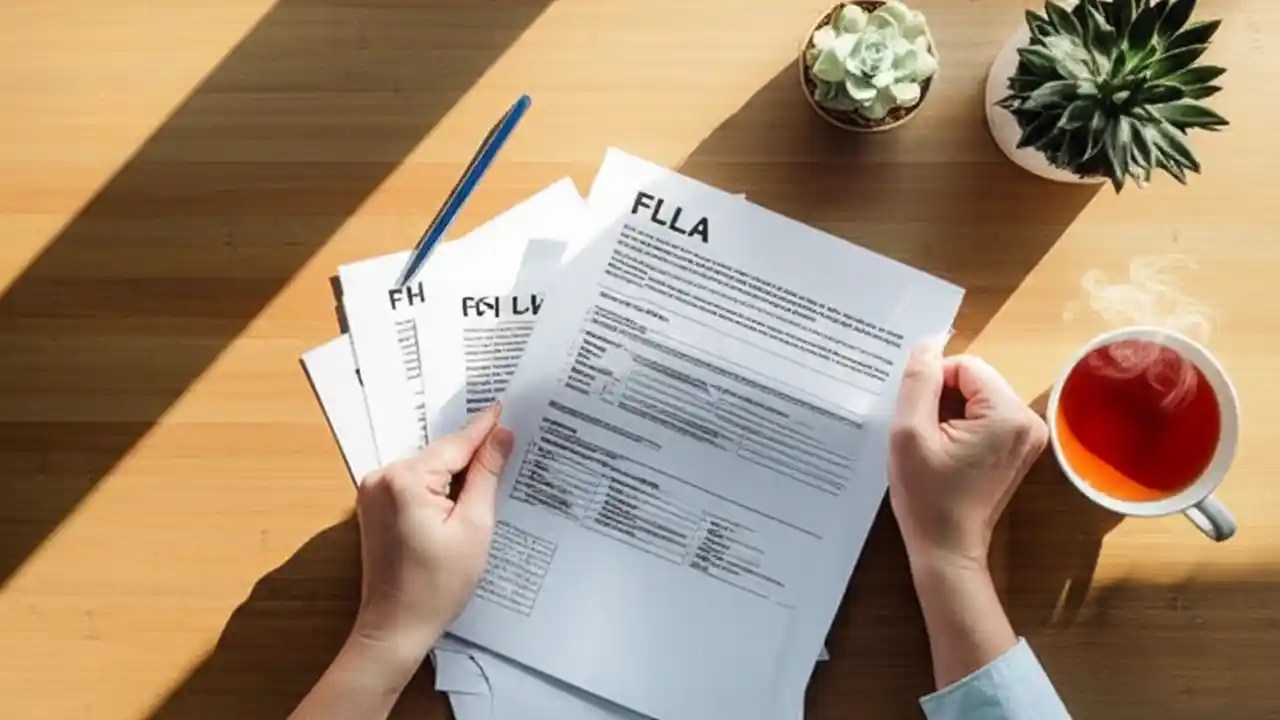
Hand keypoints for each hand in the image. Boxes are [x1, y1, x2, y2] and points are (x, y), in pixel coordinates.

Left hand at [353, 404, 514, 659]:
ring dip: (456, 471)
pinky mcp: (372, 507)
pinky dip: (437, 486)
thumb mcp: (474, 526)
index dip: (485, 429)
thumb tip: (501, 435)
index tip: (505, 407)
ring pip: (428, 469)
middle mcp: (382, 477)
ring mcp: (372, 492)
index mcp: (406, 479)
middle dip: (472, 453)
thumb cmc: (437, 585)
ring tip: (492, 464)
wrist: (395, 627)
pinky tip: (462, 492)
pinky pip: (413, 484)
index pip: (456, 444)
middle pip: (440, 455)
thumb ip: (486, 475)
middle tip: (507, 438)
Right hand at [888, 339, 1046, 570]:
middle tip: (924, 435)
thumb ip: (918, 380)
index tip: (918, 420)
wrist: (947, 549)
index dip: (932, 384)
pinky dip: (961, 426)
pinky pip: (986, 416)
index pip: (964, 365)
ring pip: (978, 397)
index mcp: (1008, 414)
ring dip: (950, 412)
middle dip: (943, 398)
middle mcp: (1028, 420)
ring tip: (935, 446)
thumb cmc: (926, 496)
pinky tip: (946, 452)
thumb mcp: (909, 432)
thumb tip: (928, 340)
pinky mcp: (1020, 449)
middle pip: (975, 379)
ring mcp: (1029, 436)